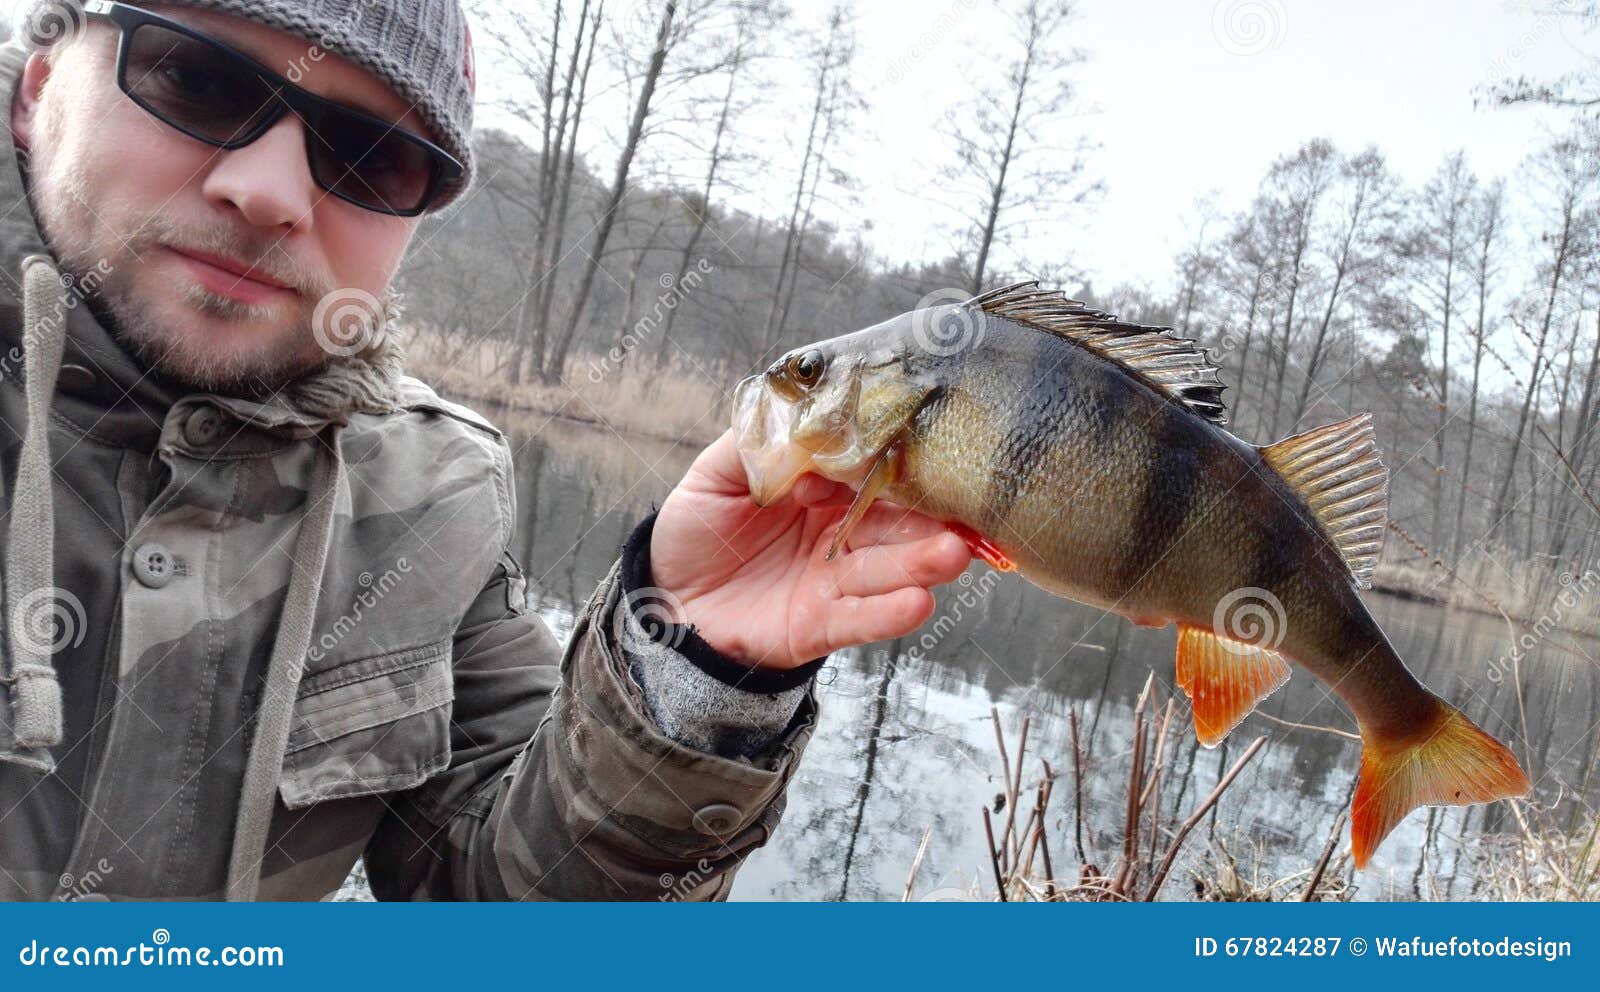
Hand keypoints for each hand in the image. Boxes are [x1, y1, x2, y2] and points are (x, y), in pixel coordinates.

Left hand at [649, 429, 971, 669]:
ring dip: (921, 563)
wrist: (673, 600)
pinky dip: (888, 613)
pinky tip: (918, 604)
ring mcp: (835, 580)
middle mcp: (841, 532)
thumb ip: (755, 444)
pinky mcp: (822, 625)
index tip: (928, 452)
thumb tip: (797, 419)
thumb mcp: (715, 474)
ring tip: (952, 556)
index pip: (870, 472)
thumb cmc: (698, 531)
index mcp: (823, 490)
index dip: (896, 463)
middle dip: (931, 518)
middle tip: (963, 512)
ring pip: (887, 568)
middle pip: (895, 522)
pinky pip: (860, 619)